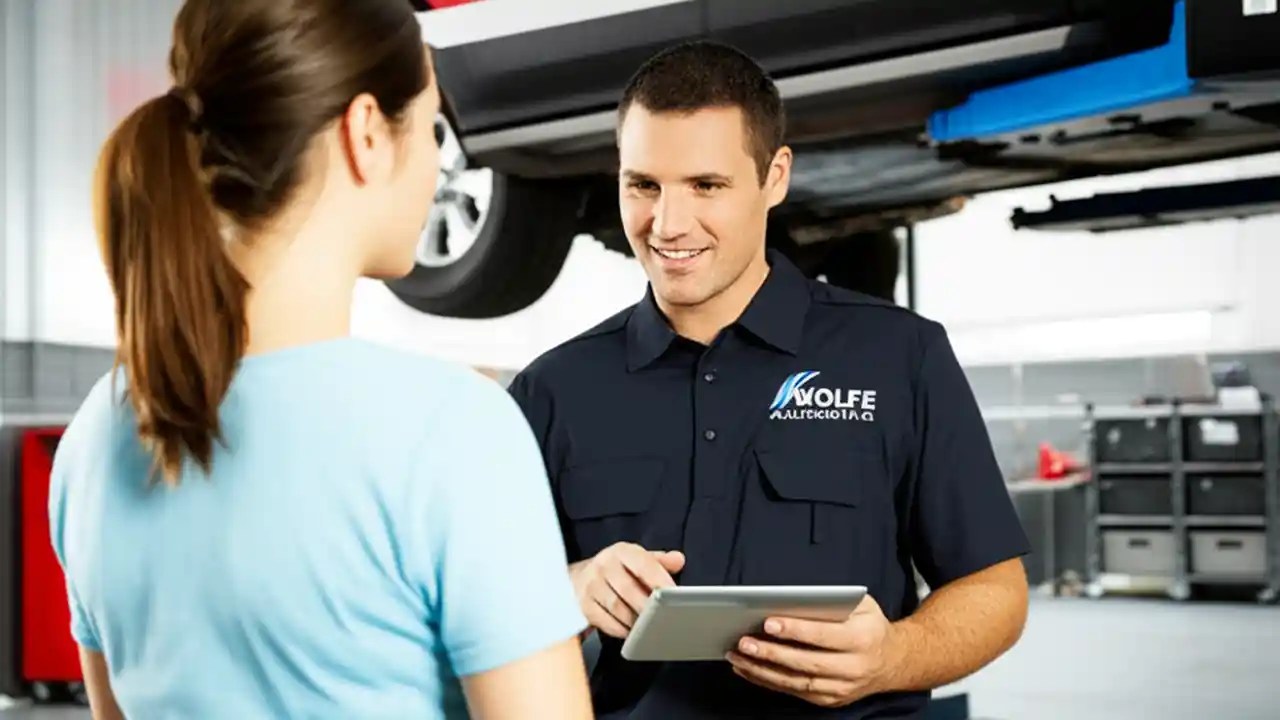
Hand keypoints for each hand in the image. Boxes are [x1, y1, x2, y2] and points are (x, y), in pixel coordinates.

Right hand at [569, 543, 684, 638]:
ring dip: (636, 620)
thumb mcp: (637, 559)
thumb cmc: (616, 570)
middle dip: (649, 606)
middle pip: (629, 589)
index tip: (674, 594)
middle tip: (664, 617)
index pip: (643, 564)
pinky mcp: (584, 606)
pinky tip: (633, 632)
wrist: (579, 578)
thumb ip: (659, 561)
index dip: (659, 580)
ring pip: (617, 608)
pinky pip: (606, 622)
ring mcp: (591, 586)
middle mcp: (603, 566)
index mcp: (621, 552)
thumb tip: (678, 560)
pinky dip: (622, 629)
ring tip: (651, 627)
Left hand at [725, 593, 897, 707]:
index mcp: (861, 640)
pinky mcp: (829, 699)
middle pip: (806, 663)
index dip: (795, 630)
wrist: (892, 662)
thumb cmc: (870, 626)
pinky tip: (747, 669)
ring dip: (762, 670)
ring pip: (796, 682)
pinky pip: (793, 691)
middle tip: (744, 642)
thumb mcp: (863, 605)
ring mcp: (840, 688)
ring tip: (737, 656)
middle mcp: (853, 668)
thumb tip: (795, 600)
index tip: (768, 622)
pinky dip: (767, 681)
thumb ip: (834, 602)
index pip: (824, 636)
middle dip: (771, 653)